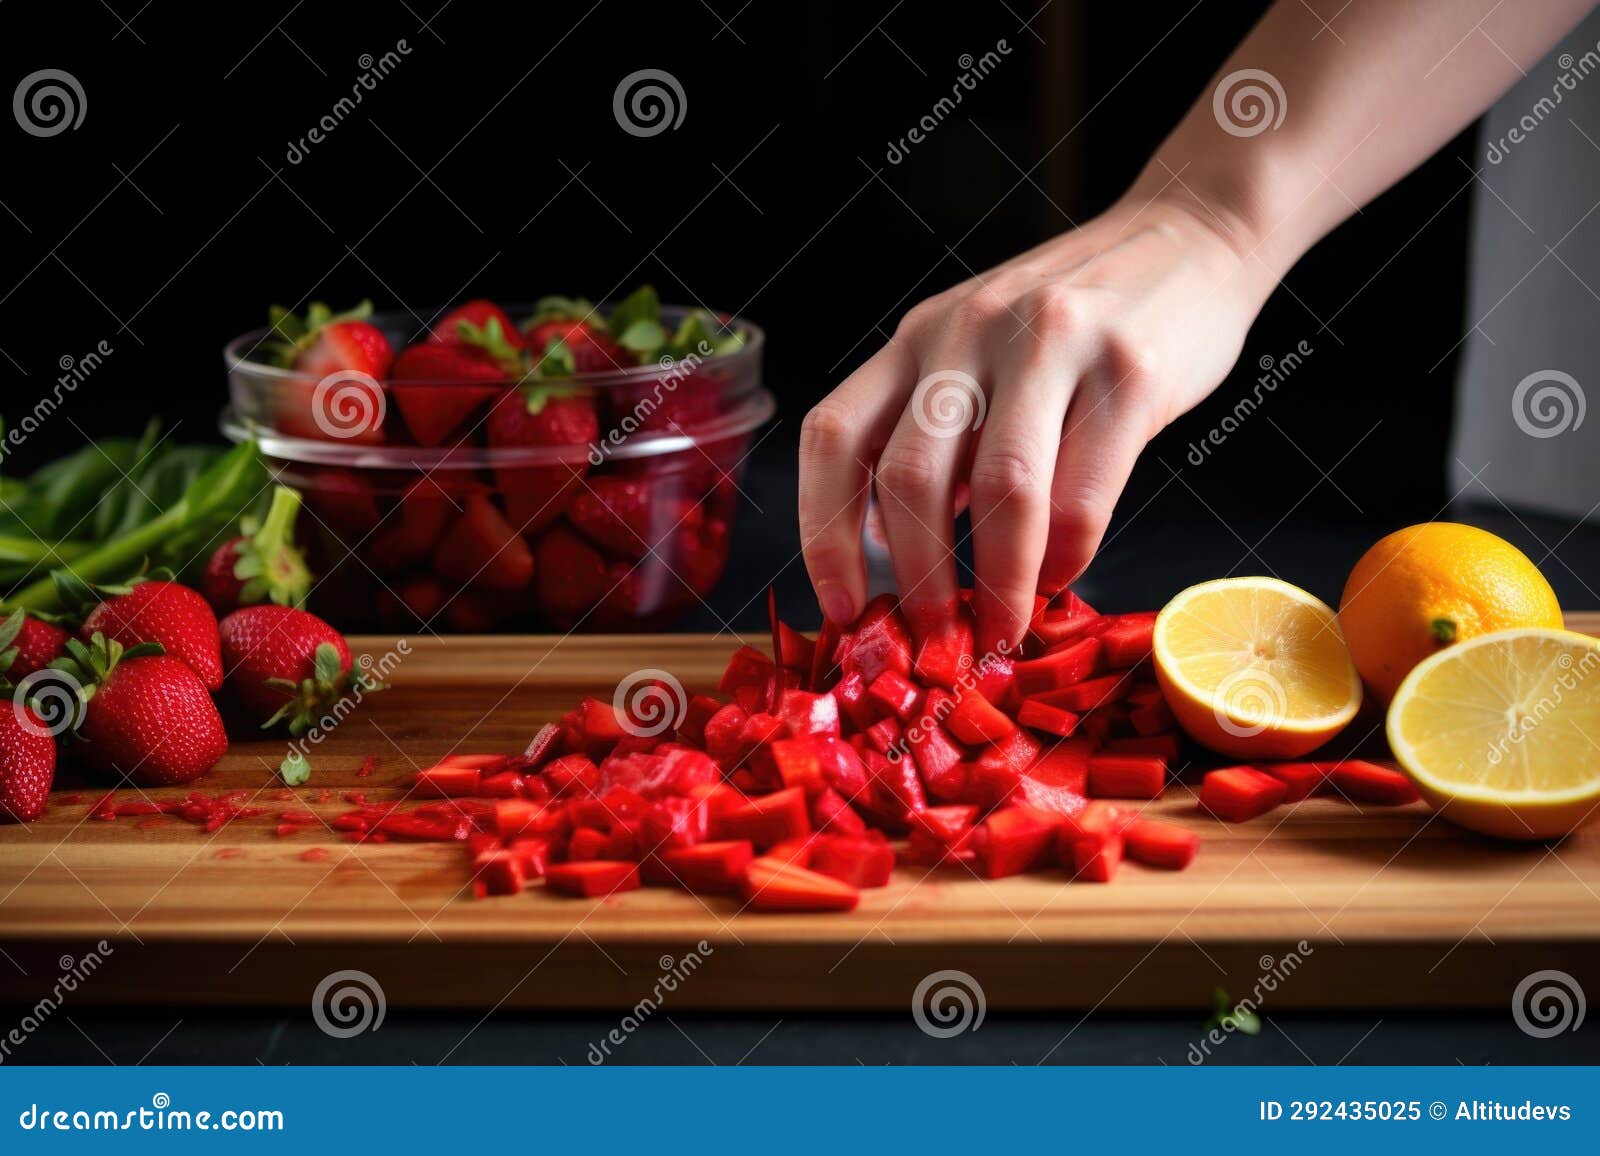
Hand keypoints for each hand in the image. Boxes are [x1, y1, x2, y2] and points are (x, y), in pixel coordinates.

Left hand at [799, 191, 1273, 650]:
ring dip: (999, 582)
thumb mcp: (979, 356)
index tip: (843, 607)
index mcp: (916, 338)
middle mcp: (968, 332)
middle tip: (939, 640)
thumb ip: (942, 436)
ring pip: (999, 490)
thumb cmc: (1075, 322)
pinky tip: (1063, 576)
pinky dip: (1068, 554)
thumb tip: (903, 555)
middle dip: (920, 579)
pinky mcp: (1129, 366)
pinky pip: (1084, 490)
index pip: (835, 438)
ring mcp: (1049, 341)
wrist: (1190, 234)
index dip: (822, 533)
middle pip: (910, 476)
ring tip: (1003, 628)